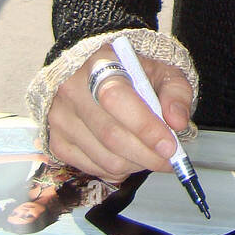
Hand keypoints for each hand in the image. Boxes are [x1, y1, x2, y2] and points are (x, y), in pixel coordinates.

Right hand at [46, 47, 192, 182]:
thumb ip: (175, 93)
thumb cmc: (132, 74)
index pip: (117, 99)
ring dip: (136, 164)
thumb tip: (177, 122)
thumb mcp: (161, 72)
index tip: (170, 145)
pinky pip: (93, 168)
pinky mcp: (57, 142)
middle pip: (111, 135)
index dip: (145, 127)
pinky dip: (119, 170)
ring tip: (151, 155)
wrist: (98, 75)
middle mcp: (72, 90)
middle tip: (170, 159)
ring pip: (104, 157)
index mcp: (98, 64)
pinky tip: (131, 157)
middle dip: (147, 154)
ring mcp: (61, 119)